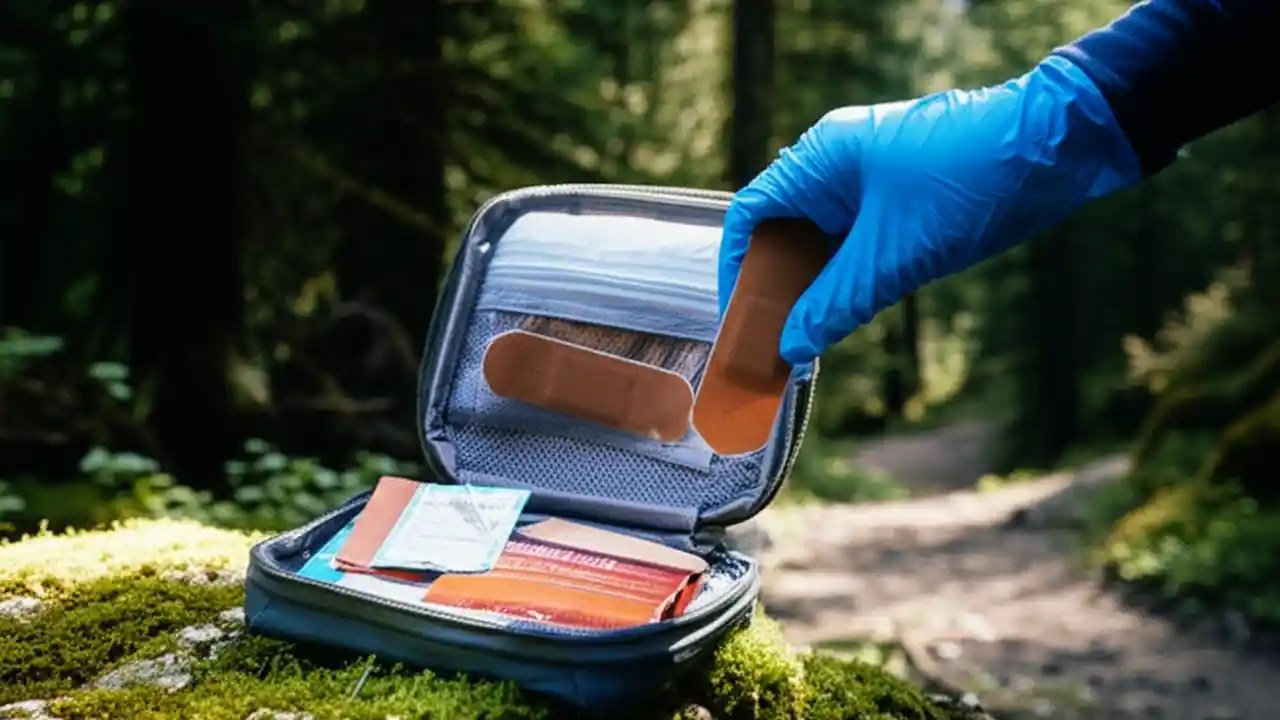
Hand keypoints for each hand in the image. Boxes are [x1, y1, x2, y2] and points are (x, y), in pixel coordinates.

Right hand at [717, 55, 1141, 364]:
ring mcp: (870, 181)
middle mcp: (836, 165)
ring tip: (803, 340)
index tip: (738, 320)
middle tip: (770, 343)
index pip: (751, 215)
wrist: (1058, 147)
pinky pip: (854, 244)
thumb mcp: (894, 257)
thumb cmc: (970, 183)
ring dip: (812, 289)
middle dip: (774, 289)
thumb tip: (791, 347)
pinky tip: (841, 317)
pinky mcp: (901, 200)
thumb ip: (837, 304)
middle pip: (783, 232)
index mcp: (821, 160)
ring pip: (821, 242)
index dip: (737, 270)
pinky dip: (844, 280)